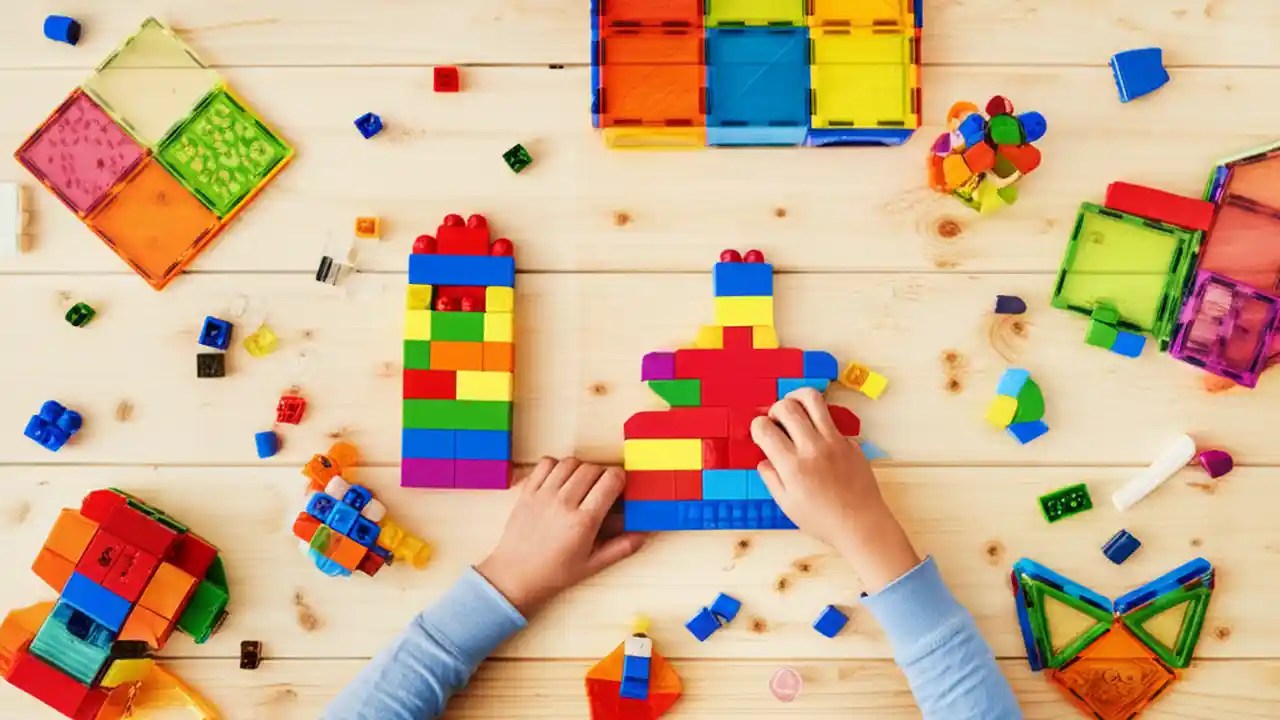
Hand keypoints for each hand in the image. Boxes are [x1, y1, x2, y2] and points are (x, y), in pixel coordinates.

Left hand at [477, 457, 647, 615]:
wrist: (515, 576)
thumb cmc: (555, 573)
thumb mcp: (592, 565)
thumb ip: (621, 548)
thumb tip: (644, 534)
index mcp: (583, 522)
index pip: (610, 481)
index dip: (620, 479)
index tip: (619, 488)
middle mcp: (563, 503)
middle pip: (592, 469)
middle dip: (602, 474)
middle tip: (601, 489)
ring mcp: (543, 495)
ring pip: (570, 462)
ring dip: (581, 469)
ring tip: (581, 484)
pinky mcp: (527, 491)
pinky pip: (546, 463)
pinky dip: (557, 465)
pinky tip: (560, 480)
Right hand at [751, 388, 919, 592]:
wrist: (861, 524)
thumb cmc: (822, 520)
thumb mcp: (787, 504)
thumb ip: (771, 478)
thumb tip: (764, 459)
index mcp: (792, 465)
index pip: (764, 428)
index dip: (756, 426)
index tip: (760, 432)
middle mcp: (812, 448)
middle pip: (786, 407)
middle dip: (774, 409)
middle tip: (776, 420)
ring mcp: (834, 441)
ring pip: (812, 400)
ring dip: (796, 398)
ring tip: (794, 408)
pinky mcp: (850, 441)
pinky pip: (831, 419)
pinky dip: (819, 420)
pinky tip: (817, 435)